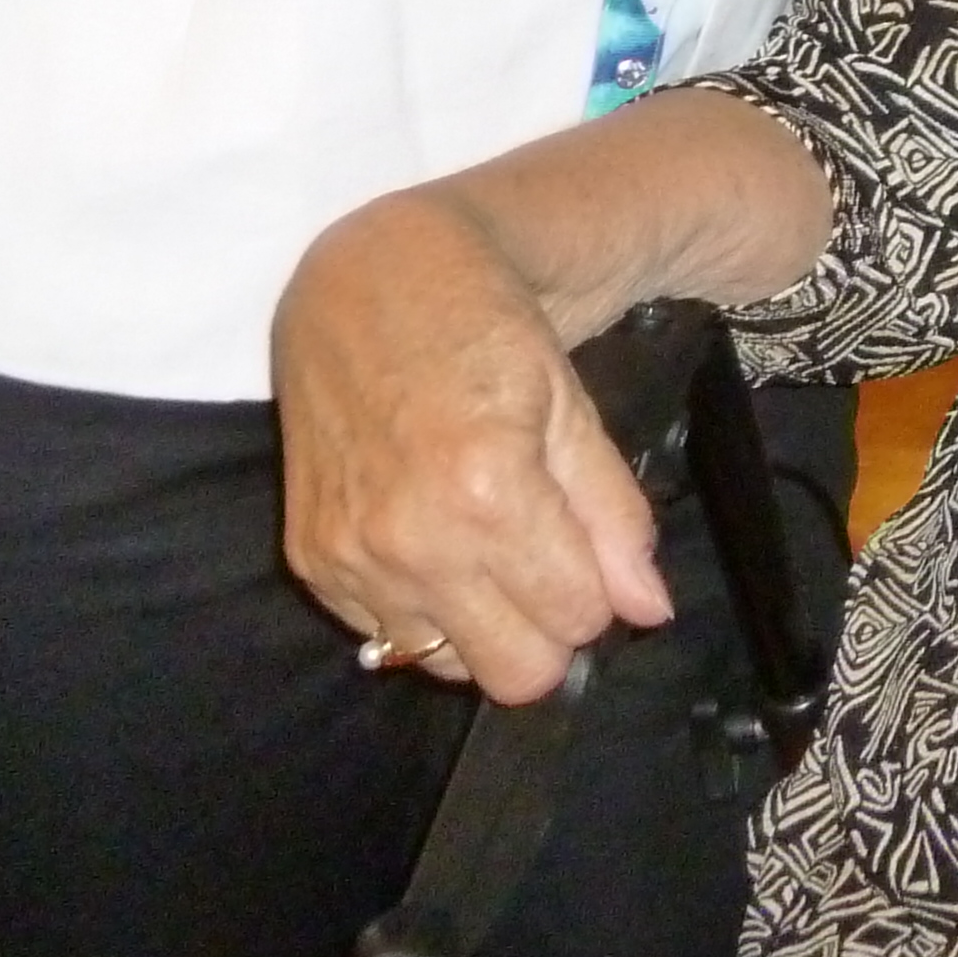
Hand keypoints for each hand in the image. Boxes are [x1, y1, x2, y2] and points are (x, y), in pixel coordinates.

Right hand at [274, 191, 669, 705]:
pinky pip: (384, 638)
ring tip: (485, 547)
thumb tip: (648, 611)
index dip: (598, 592)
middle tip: (547, 566)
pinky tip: (432, 541)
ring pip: (446, 667)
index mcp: (489, 494)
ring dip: (481, 625)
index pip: (576, 618)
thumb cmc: (485, 331)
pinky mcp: (308, 561)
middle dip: (548, 630)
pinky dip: (422, 608)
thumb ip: (614, 517)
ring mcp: (349, 559)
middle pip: (514, 673)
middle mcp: (410, 541)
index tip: (589, 550)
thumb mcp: (572, 409)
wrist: (368, 283)